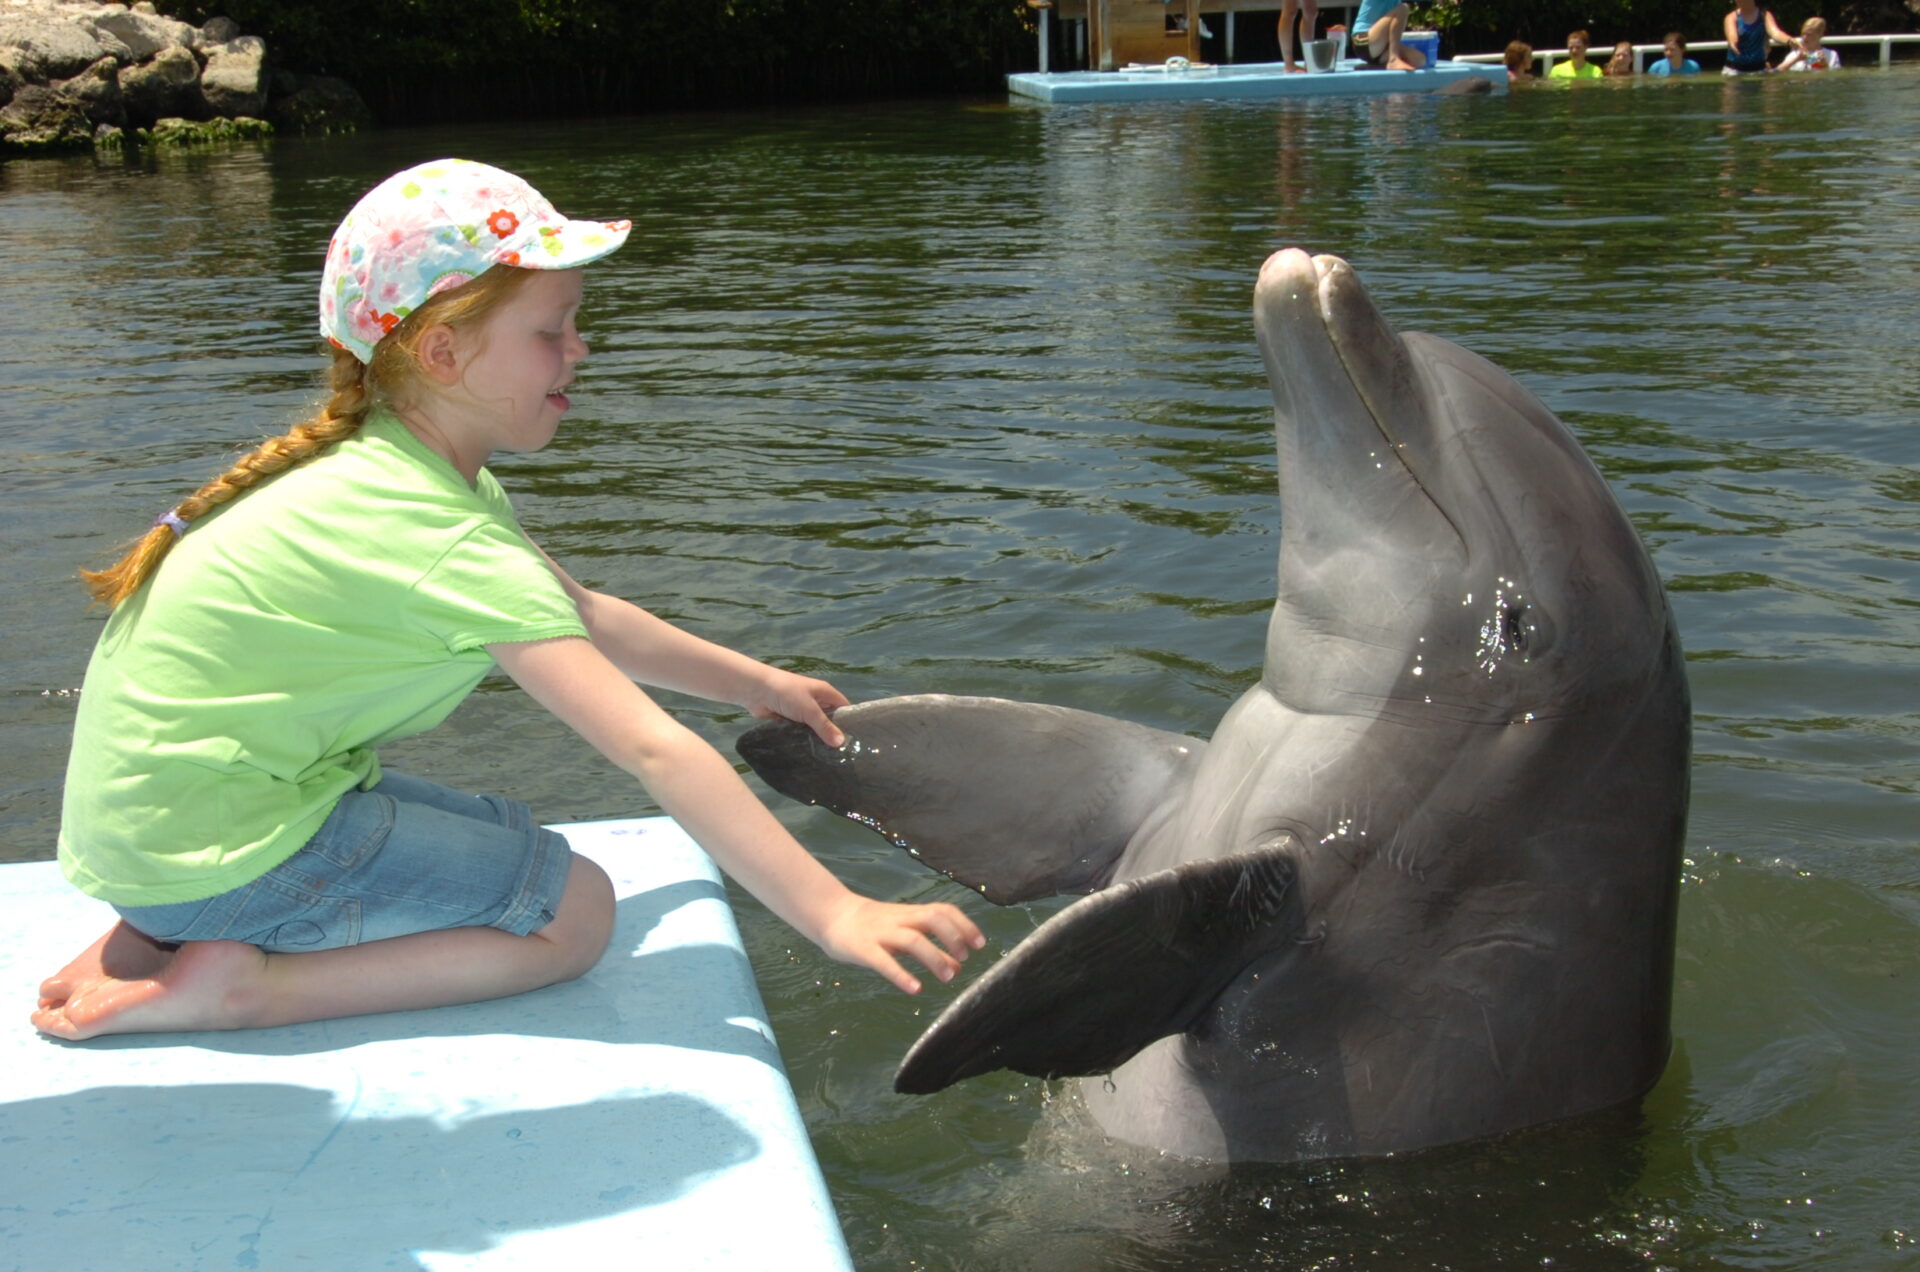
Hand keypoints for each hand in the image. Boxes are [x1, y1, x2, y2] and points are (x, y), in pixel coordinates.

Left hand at [745, 669, 850, 746]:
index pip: (844, 707)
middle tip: (844, 754)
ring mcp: (802, 711)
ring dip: (817, 739)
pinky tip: (810, 754)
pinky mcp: (790, 720)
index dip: (850, 721)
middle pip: (829, 719)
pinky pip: (801, 732)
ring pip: (814, 728)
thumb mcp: (809, 710)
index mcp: (824, 692)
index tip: (857, 740)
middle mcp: (815, 701)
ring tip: (829, 758)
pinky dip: (804, 740)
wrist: (756, 691)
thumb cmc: (787, 693)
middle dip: (834, 733)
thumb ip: (825, 727)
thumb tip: (842, 743)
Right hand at [813, 895, 985, 994]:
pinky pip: (883, 962)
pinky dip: (901, 975)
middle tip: (965, 958)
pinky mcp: (862, 949)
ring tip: (948, 977)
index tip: (980, 944)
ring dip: (934, 957)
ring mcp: (881, 934)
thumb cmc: (874, 927)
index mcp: (910, 914)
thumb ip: (932, 949)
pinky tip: (915, 989)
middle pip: (932, 918)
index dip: (964, 925)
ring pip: (912, 939)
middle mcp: (899, 920)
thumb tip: (959, 966)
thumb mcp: (905, 934)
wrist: (832, 915)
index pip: (943, 910)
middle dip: (953, 936)